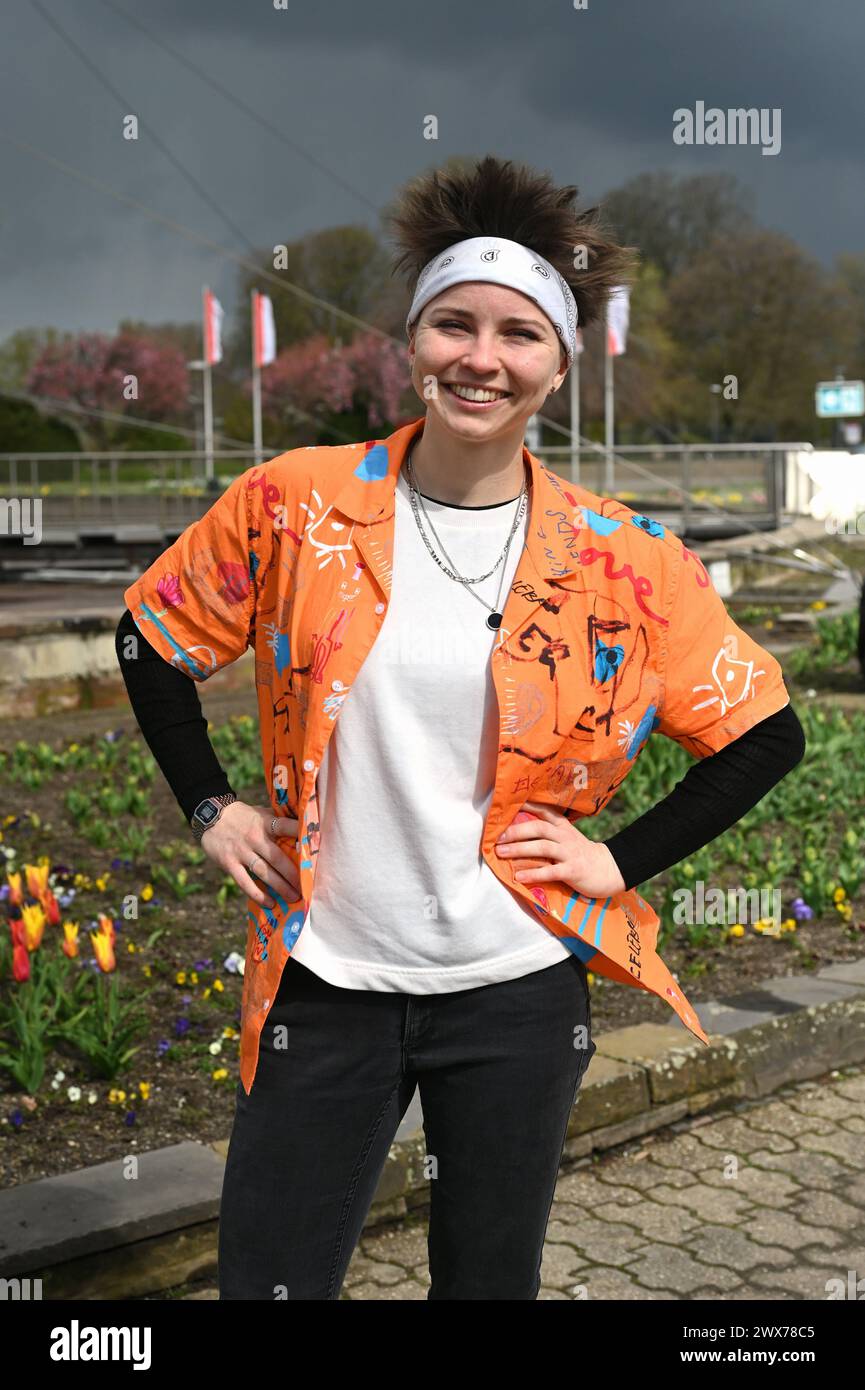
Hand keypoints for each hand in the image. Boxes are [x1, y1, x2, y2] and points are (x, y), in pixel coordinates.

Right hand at [200, 801, 300, 908]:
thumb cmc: (243, 816)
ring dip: (280, 887)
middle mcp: (254, 838)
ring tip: (293, 898)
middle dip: (293, 874)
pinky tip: (269, 903)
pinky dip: (257, 894)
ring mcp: (241, 851)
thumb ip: (279, 820)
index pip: (286, 826)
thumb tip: (304, 824)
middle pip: (277, 858)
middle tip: (307, 888)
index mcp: (265, 822)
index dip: (300, 834)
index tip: (315, 846)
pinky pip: (245, 882)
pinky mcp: (229, 863)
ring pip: (263, 872)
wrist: (210, 815)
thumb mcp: (261, 812)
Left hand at [494, 800, 626, 898]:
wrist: (609, 869)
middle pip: (539, 828)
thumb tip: (518, 830)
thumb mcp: (567, 838)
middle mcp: (565, 836)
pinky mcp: (573, 871)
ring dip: (520, 849)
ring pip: (542, 847)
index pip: (543, 811)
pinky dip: (533, 873)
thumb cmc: (581, 854)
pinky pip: (551, 871)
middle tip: (498, 837)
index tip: (506, 804)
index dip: (525, 806)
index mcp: (563, 827)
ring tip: (501, 853)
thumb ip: (548, 833)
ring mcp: (570, 853)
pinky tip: (519, 877)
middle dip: (516, 831)